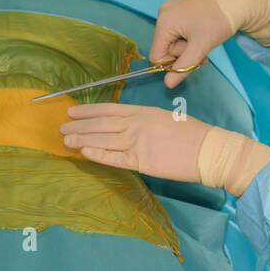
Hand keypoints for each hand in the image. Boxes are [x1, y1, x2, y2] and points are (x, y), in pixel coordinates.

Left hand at [61, 103, 212, 181]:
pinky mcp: (141, 161)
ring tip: (66, 140)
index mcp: (142, 111)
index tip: (72, 111)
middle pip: (100, 124)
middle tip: (62, 127)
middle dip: (79, 125)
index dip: (87, 110)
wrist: (207, 149)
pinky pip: (114, 158)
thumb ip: (143, 120)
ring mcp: (137, 142)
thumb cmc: (190, 133)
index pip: (108, 109)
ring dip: (82, 140)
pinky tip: (85, 153)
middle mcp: (136, 124)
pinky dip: (97, 155)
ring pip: (103, 140)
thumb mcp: (164, 117)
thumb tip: (127, 125)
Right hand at [148, 0, 269, 87]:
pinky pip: (175, 33)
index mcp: (165, 21)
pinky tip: (200, 36)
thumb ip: (183, 66)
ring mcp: (169, 10)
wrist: (235, 2)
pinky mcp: (177, 10)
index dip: (173, 63)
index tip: (192, 59)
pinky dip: (187, 39)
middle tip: (202, 52)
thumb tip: (168, 84)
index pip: (157, 55)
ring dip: (187, 48)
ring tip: (204, 44)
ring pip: (171, 42)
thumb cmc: (219, 21)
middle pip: (164, 48)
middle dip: (183, 54)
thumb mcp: (201, 46)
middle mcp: (163, 13)